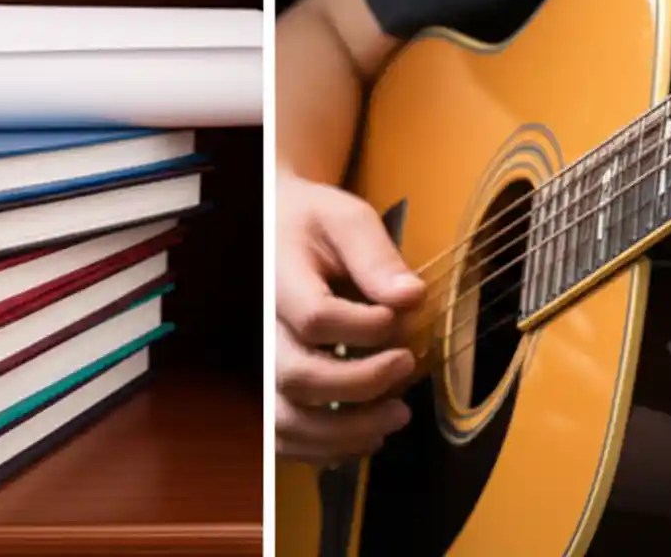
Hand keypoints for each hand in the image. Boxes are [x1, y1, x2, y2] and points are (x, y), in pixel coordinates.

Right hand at [275, 169, 424, 462]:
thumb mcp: (347, 220)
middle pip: (297, 378)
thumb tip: (410, 298)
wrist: (274, 230)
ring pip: (286, 420)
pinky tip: (366, 437)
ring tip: (396, 418)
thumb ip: (377, 256)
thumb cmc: (313, 224)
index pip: (316, 318)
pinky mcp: (269, 387)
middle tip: (406, 366)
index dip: (365, 328)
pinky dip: (324, 450)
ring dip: (345, 432)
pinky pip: (283, 437)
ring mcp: (261, 364)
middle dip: (361, 385)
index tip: (400, 318)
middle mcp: (262, 329)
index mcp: (278, 279)